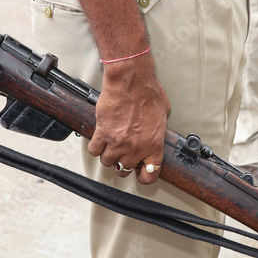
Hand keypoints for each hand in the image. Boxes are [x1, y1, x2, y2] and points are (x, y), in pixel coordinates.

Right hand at [88, 51, 170, 184]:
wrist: (131, 81)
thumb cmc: (147, 92)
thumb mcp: (163, 114)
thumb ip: (158, 129)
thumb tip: (155, 131)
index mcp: (154, 145)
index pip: (150, 174)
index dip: (144, 176)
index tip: (140, 173)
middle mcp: (136, 148)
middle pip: (124, 170)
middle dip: (123, 164)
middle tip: (122, 156)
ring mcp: (118, 142)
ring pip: (107, 162)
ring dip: (107, 155)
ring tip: (109, 146)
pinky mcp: (103, 133)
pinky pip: (94, 150)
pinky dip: (95, 146)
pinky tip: (99, 140)